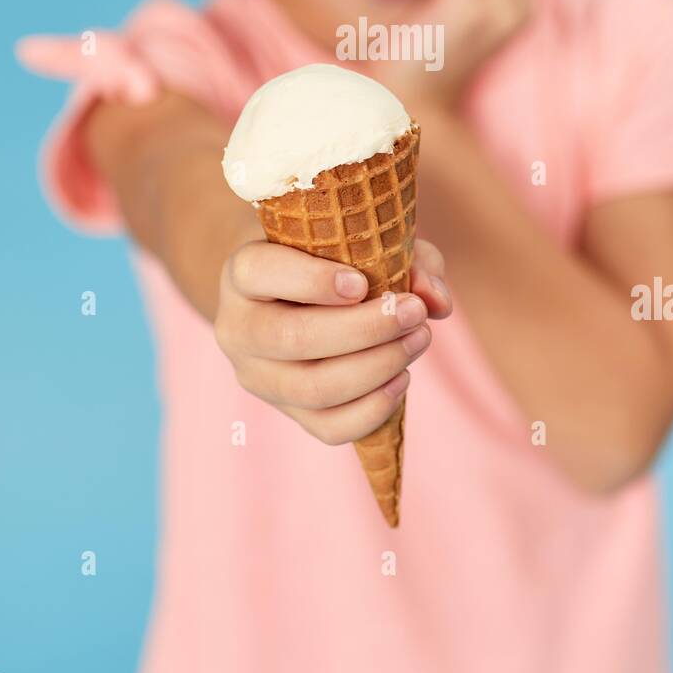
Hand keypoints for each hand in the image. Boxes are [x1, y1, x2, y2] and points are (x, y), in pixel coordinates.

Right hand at [213, 237, 451, 443]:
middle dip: (364, 329)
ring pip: (312, 388)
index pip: (260, 272)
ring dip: (376, 367)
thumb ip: (409, 260)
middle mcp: (237, 327)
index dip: (311, 281)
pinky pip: (328, 428)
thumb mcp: (369, 244)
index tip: (361, 283)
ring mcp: (256, 377)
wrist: (300, 297)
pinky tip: (401, 379)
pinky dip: (373, 409)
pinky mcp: (285, 412)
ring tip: (418, 340)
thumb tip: (435, 300)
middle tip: (413, 312)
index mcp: (244, 271)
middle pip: (292, 338)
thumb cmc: (338, 259)